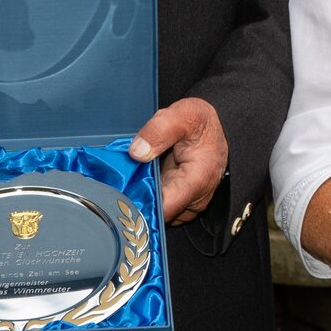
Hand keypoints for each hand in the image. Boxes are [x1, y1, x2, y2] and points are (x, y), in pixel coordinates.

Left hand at [129, 97, 227, 226]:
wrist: (211, 128)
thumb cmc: (199, 122)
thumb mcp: (182, 114)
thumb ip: (158, 130)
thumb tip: (137, 153)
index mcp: (197, 181)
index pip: (164, 210)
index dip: (140, 205)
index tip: (121, 194)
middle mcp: (195, 199)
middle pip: (158, 216)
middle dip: (138, 202)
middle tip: (119, 183)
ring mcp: (189, 205)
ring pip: (158, 215)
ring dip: (142, 201)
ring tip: (130, 180)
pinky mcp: (181, 204)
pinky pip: (161, 210)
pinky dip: (149, 199)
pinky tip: (140, 183)